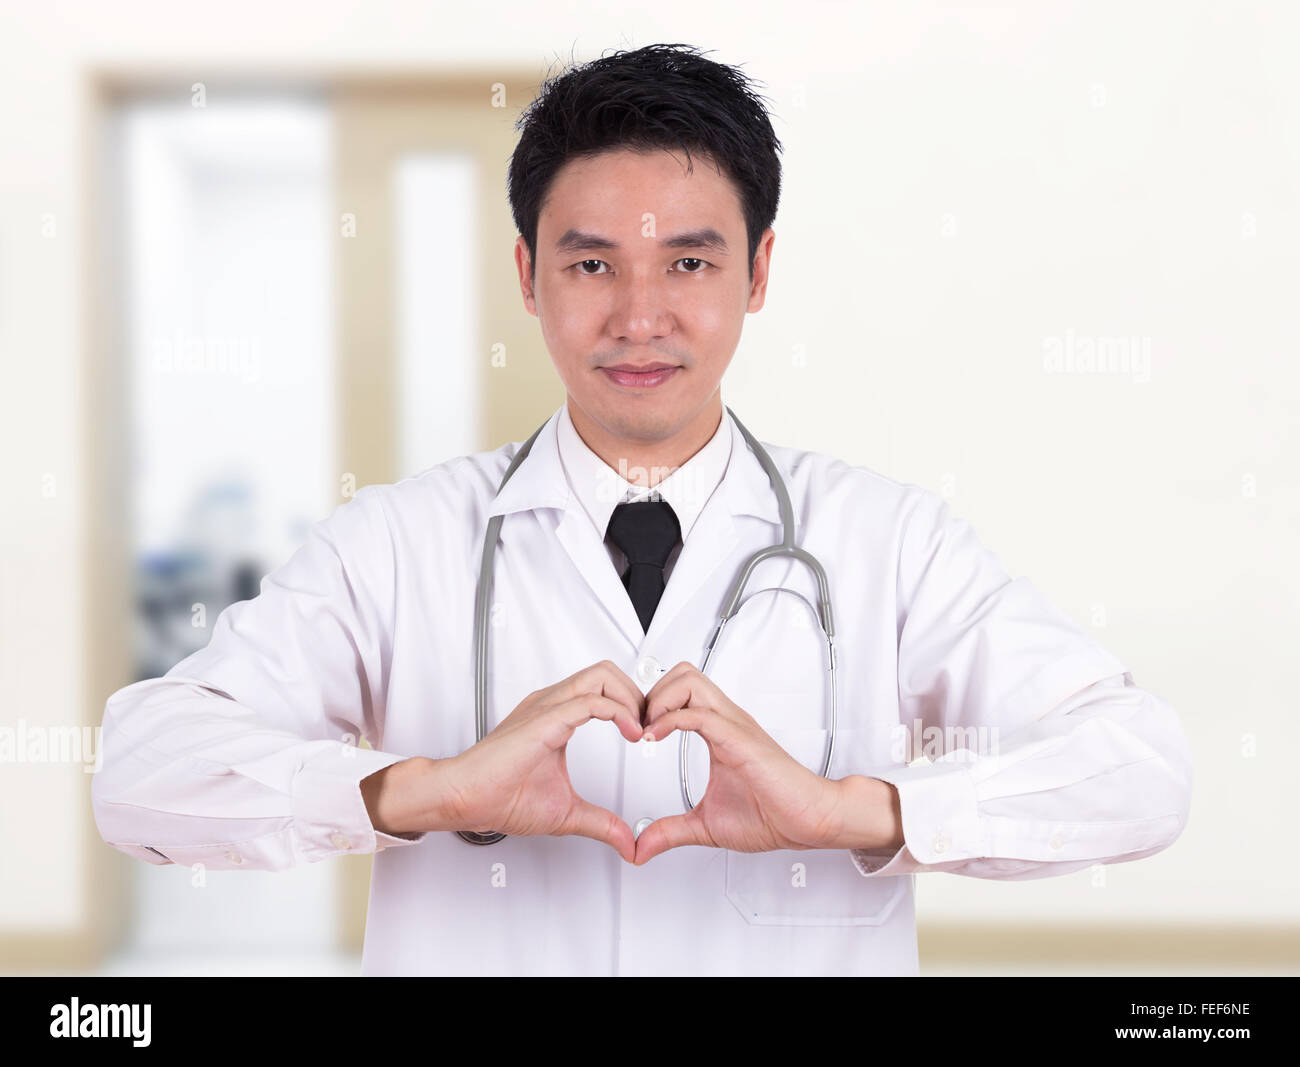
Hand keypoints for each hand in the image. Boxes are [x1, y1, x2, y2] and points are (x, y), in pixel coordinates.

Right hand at [436, 660, 645, 861]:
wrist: (464, 799)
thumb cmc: (499, 798)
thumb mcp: (566, 813)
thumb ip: (601, 823)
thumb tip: (628, 842)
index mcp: (556, 716)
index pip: (604, 688)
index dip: (632, 705)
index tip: (647, 735)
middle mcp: (552, 704)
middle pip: (607, 671)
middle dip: (637, 694)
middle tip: (650, 726)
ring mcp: (547, 707)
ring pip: (602, 675)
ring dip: (631, 698)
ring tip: (642, 728)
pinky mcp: (545, 719)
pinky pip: (591, 700)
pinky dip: (619, 712)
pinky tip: (631, 734)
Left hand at [634, 662, 850, 863]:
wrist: (811, 821)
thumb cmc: (773, 815)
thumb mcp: (706, 825)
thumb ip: (670, 832)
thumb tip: (640, 846)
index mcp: (720, 731)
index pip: (680, 691)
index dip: (650, 705)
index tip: (635, 735)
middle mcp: (727, 721)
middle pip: (683, 673)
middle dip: (651, 693)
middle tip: (638, 727)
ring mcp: (734, 727)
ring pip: (690, 681)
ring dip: (659, 700)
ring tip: (647, 730)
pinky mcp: (741, 740)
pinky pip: (700, 714)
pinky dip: (670, 720)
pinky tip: (656, 739)